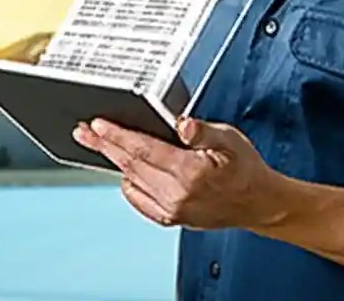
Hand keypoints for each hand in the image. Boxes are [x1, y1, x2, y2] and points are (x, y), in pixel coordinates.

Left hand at [72, 116, 283, 230]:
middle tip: (84, 132)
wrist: (258, 202)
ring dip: (113, 162)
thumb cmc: (244, 169)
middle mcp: (178, 194)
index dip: (119, 135)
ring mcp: (173, 209)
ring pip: (133, 180)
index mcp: (191, 172)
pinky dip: (129, 185)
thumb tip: (182, 124)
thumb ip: (202, 131)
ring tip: (97, 145)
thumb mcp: (229, 139)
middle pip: (132, 164)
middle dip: (105, 145)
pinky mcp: (172, 218)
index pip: (144, 149)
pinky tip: (123, 173)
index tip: (100, 125)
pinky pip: (141, 200)